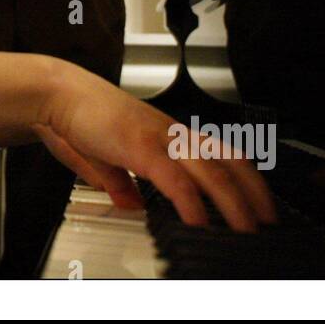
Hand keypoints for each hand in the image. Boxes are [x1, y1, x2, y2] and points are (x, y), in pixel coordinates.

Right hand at [36, 59, 276, 231]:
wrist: (55, 93)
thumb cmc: (76, 119)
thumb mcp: (103, 159)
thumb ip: (120, 182)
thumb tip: (130, 203)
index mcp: (166, 134)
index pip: (220, 154)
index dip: (243, 179)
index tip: (256, 205)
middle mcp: (170, 133)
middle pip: (229, 161)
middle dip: (254, 193)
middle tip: (269, 222)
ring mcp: (159, 138)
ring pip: (211, 171)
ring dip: (234, 203)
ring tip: (246, 229)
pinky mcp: (141, 146)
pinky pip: (175, 180)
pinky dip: (191, 204)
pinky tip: (197, 223)